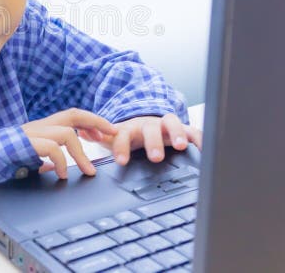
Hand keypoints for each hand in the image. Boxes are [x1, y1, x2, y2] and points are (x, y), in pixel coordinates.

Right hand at [21, 108, 117, 178]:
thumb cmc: (2, 160)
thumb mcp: (27, 159)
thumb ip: (41, 161)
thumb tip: (52, 167)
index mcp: (40, 128)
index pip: (70, 117)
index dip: (90, 122)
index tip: (103, 134)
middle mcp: (37, 126)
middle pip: (73, 114)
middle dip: (96, 122)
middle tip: (112, 133)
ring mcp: (31, 133)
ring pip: (67, 133)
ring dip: (81, 153)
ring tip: (88, 170)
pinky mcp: (26, 144)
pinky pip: (53, 148)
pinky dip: (62, 162)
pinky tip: (62, 174)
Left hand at [78, 113, 201, 164]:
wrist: (146, 122)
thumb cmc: (129, 135)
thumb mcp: (112, 136)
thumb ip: (99, 136)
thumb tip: (81, 132)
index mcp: (129, 129)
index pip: (122, 135)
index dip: (121, 147)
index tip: (122, 162)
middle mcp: (148, 125)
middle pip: (150, 129)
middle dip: (153, 142)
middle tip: (155, 157)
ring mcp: (165, 126)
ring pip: (172, 123)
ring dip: (177, 133)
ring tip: (182, 146)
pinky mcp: (182, 130)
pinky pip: (193, 130)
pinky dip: (198, 137)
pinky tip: (203, 148)